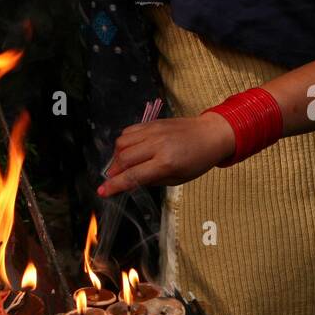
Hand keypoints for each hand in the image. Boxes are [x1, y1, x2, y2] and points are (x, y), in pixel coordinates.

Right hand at [99, 112, 235, 196]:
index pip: (133, 176)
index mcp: (166, 163)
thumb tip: (131, 182)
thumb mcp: (178, 179)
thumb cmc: (198, 161)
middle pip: (123, 159)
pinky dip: (123, 142)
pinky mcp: (152, 123)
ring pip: (122, 143)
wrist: (211, 134)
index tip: (102, 192)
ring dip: (116, 157)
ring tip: (121, 165)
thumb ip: (153, 180)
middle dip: (113, 172)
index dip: (115, 185)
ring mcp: (153, 131)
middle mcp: (157, 145)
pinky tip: (128, 150)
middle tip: (112, 179)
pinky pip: (129, 131)